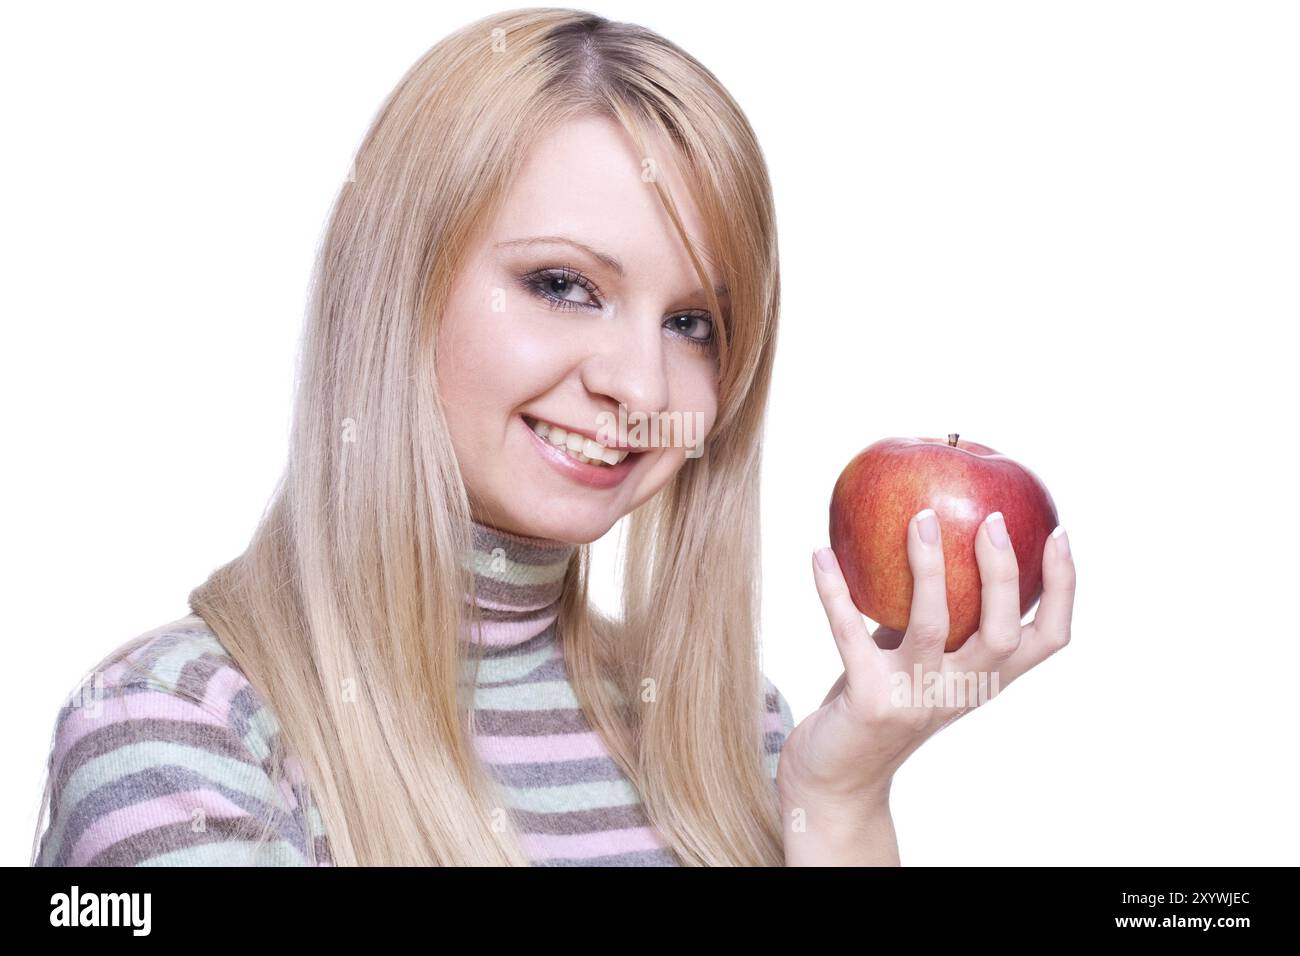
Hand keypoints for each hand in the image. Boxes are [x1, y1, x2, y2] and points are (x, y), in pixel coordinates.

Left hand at [777, 509, 1075, 816]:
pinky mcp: (868, 701)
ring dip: (928, 568)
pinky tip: (820, 554)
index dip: (1063, 589)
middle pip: (1002, 634)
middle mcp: (959, 691)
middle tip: (992, 519)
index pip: (1048, 639)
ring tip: (921, 519)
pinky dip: (834, 592)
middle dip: (1002, 573)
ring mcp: (915, 699)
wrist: (837, 780)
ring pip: (933, 626)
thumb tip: (933, 527)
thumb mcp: (918, 657)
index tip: (1059, 533)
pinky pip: (849, 634)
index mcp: (984, 680)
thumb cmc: (880, 701)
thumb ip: (933, 612)